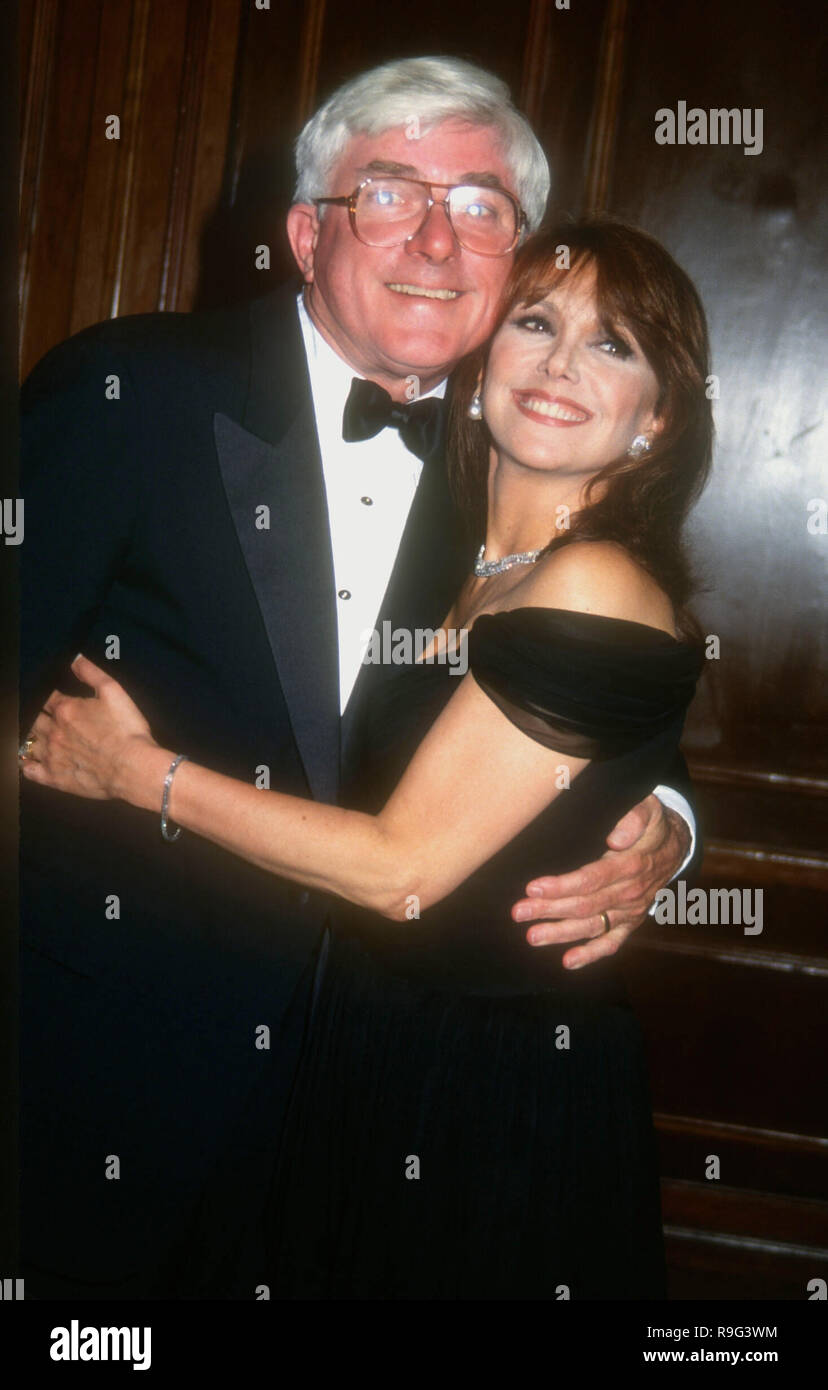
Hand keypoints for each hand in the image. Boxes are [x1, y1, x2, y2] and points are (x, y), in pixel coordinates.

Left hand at [19, 654, 158, 802]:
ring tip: (31, 736)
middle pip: (32, 719)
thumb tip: (75, 659)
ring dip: (27, 738)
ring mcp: (51, 755)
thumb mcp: (113, 692)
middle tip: (41, 718)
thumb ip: (91, 672)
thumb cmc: (127, 731)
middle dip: (35, 716)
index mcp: (65, 709)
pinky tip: (27, 761)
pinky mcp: (53, 777)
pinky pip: (28, 770)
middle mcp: (52, 731)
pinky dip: (24, 764)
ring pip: (26, 743)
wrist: (132, 767)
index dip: (45, 696)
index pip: (45, 697)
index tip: (50, 699)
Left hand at [510, 794, 689, 968]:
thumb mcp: (649, 810)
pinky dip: (591, 954)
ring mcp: (629, 911)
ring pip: (592, 926)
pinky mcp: (630, 922)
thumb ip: (634, 819)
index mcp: (630, 865)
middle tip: (519, 912)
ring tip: (533, 937)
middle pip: (585, 905)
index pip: (592, 879)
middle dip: (549, 910)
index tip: (534, 888)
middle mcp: (629, 892)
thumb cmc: (652, 824)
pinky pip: (612, 943)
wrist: (675, 845)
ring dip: (561, 933)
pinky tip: (568, 962)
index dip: (562, 886)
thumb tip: (616, 838)